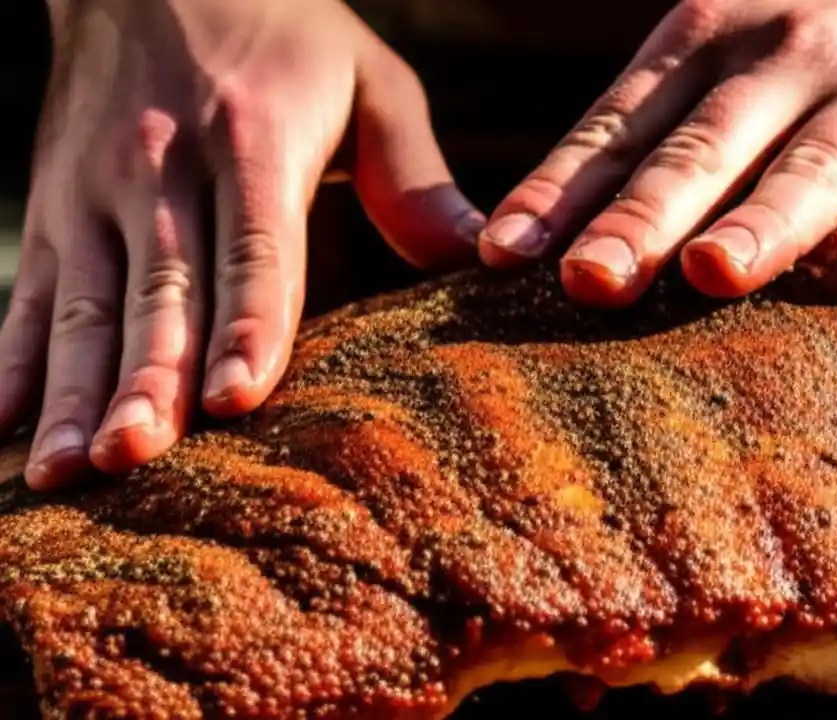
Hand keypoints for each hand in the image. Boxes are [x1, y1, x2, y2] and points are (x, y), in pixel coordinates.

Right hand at [2, 0, 480, 488]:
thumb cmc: (283, 33)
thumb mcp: (367, 79)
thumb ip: (414, 174)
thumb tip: (480, 254)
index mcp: (254, 140)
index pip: (253, 247)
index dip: (246, 323)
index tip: (239, 397)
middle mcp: (162, 169)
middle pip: (157, 290)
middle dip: (145, 379)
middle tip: (133, 457)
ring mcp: (94, 190)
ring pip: (80, 303)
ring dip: (71, 391)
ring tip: (61, 470)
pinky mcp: (52, 203)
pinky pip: (29, 291)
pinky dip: (12, 360)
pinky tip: (1, 427)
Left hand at [478, 0, 836, 304]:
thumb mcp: (742, 46)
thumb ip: (669, 123)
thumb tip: (568, 225)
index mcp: (713, 41)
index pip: (621, 126)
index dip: (560, 191)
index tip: (501, 256)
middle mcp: (788, 60)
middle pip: (702, 149)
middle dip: (641, 218)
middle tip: (586, 281)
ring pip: (811, 164)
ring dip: (762, 221)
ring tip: (714, 269)